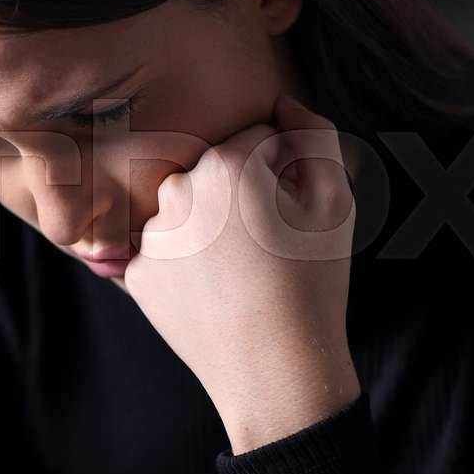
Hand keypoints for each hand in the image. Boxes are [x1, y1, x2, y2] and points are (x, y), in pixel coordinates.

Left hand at [122, 91, 360, 452]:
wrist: (275, 371)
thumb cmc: (313, 282)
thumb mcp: (336, 201)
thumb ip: (314, 135)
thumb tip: (282, 101)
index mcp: (226, 164)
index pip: (257, 140)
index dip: (284, 173)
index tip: (294, 211)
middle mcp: (176, 191)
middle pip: (215, 171)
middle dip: (241, 195)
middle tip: (269, 244)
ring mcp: (151, 234)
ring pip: (187, 210)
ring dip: (210, 226)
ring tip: (243, 271)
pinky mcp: (136, 274)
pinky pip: (166, 250)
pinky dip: (187, 263)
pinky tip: (216, 291)